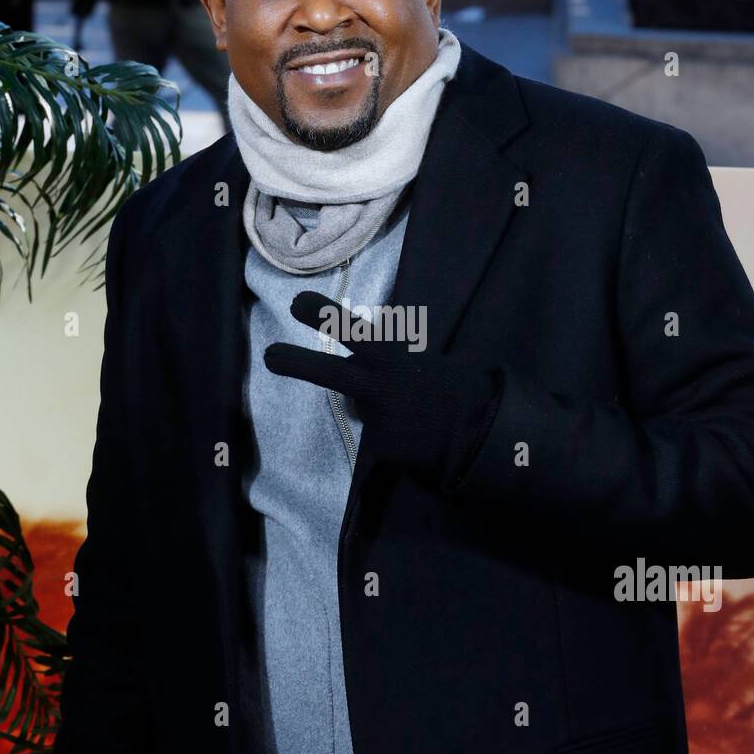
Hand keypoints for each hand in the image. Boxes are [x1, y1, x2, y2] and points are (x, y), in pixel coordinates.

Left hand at [264, 290, 501, 487]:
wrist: (484, 434)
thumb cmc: (459, 393)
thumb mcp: (425, 366)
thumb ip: (391, 367)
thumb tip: (364, 371)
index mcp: (392, 358)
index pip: (352, 330)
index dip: (322, 315)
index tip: (296, 303)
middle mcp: (379, 385)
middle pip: (327, 371)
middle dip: (295, 363)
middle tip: (269, 356)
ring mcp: (378, 418)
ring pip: (360, 407)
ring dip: (375, 406)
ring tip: (403, 412)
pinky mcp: (381, 450)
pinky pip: (376, 440)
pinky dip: (389, 440)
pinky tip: (411, 439)